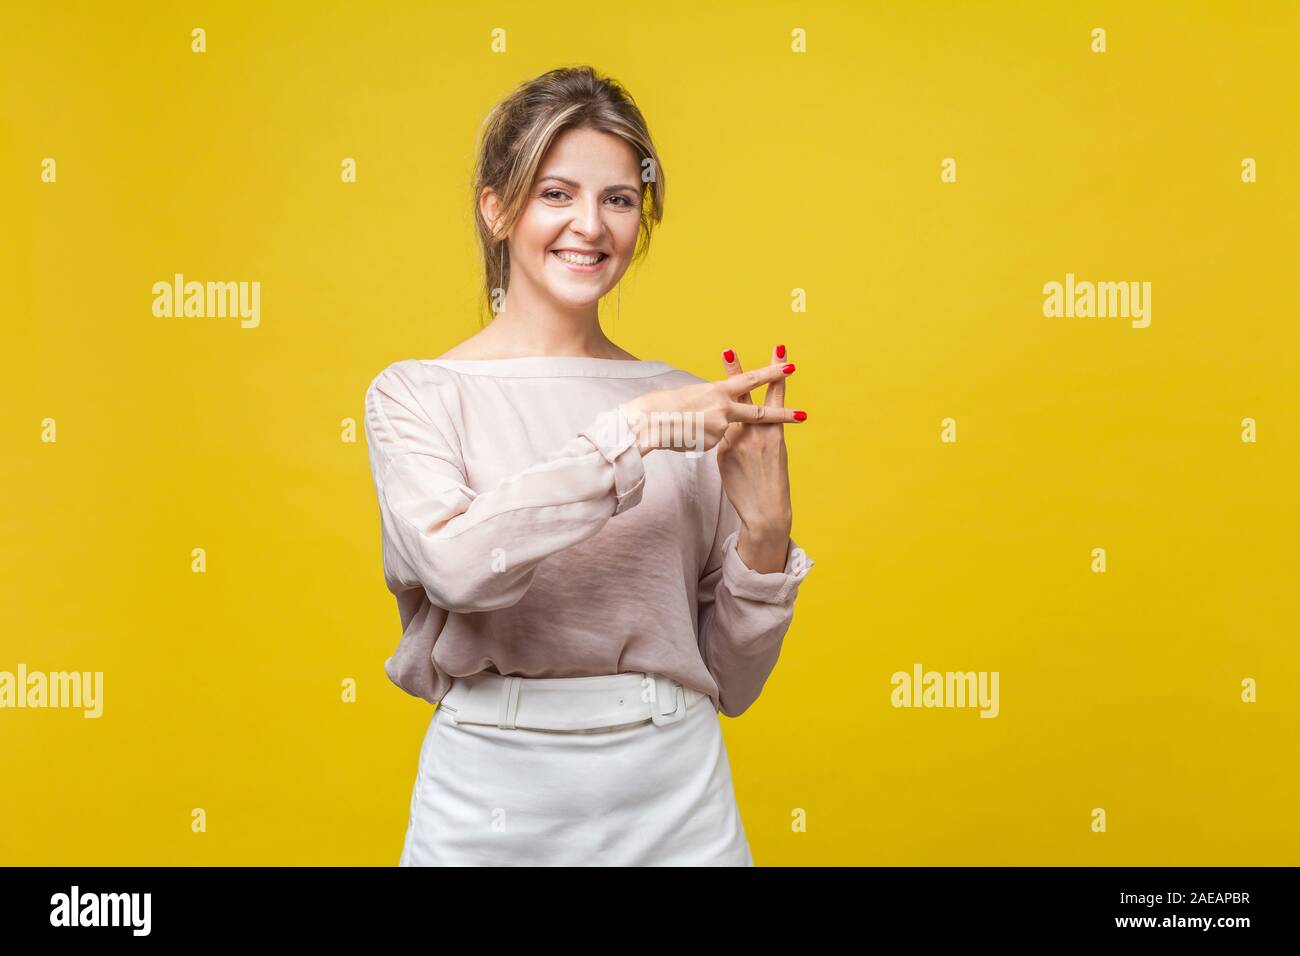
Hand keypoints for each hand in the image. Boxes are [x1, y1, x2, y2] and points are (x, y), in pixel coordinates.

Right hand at [621, 359, 802, 456]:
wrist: (648, 423)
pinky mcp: (713, 445)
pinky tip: (691, 438)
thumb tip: (724, 408)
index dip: (772, 374)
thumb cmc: (664, 405)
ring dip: (746, 436)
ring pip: (737, 432)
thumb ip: (714, 402)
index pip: (750, 381)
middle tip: (803, 415)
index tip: (789, 368)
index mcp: (718, 390)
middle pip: (760, 412)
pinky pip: (716, 443)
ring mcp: (721, 429)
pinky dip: (707, 441)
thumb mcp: (693, 396)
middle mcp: (724, 408)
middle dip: (784, 414)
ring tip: (732, 433)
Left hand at [716, 346, 798, 563]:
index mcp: (773, 431)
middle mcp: (755, 433)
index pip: (773, 396)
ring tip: (700, 386)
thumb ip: (752, 433)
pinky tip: (706, 439)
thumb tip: (734, 424)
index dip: (776, 374)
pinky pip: (720, 439)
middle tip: (727, 350)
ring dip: (715, 394)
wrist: (765, 509)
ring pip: (726, 414)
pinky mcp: (724, 453)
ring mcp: (738, 442)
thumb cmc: (773, 484)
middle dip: (736, 371)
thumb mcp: (769, 454)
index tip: (779, 352)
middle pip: (744, 397)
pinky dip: (715, 439)